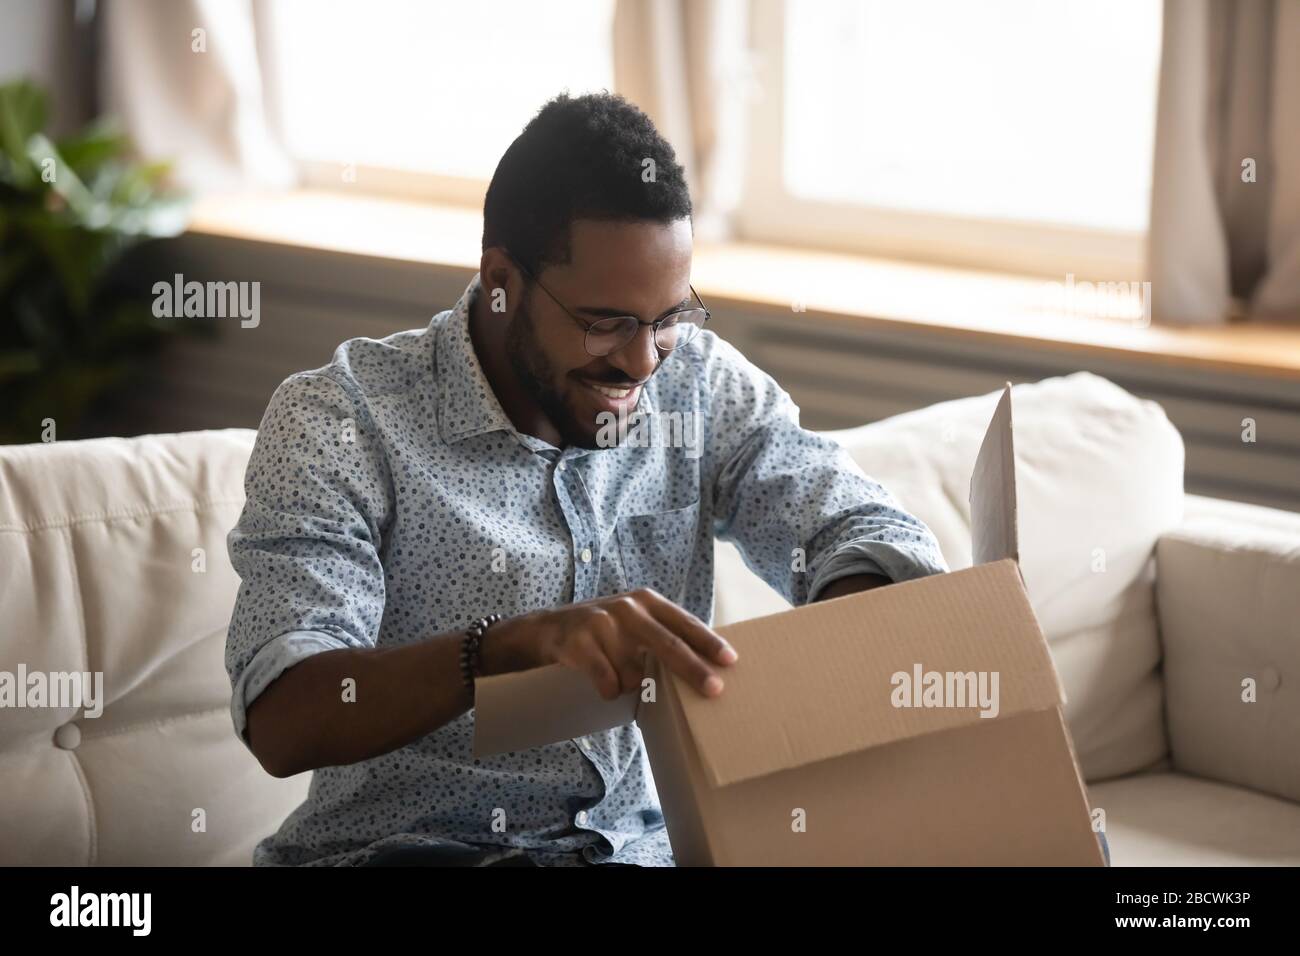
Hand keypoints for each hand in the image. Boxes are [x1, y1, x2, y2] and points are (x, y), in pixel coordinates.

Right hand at [483, 588, 737, 700]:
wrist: (541, 631)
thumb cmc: (598, 634)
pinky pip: (607, 681)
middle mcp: (627, 608)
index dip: (709, 642)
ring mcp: (602, 622)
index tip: (731, 662)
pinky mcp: (579, 641)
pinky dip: (609, 691)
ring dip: (630, 686)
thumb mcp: (631, 625)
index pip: (684, 623)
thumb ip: (660, 638)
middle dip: (693, 669)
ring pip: (634, 672)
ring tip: (615, 678)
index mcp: (646, 602)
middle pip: (667, 644)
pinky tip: (603, 687)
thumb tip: (702, 669)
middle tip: (715, 690)